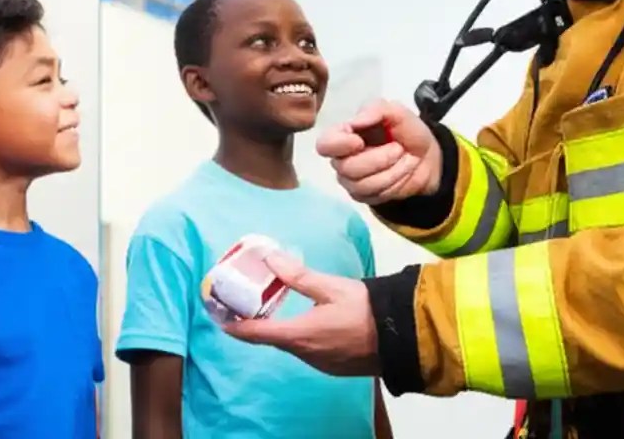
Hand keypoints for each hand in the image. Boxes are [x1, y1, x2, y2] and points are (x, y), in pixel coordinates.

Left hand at [220, 253, 379, 376]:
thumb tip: (268, 257)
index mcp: (300, 335)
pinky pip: (306, 351)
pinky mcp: (333, 366)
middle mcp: (305, 354)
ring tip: (269, 308)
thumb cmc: (367, 309)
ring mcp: (320, 363)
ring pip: (289, 345)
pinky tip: (301, 321)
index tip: (219, 314)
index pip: (255, 333)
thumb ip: (297, 275)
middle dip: (255, 323)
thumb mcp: (331, 286)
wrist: (405, 337)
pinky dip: (296, 336)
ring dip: (277, 330)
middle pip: (271, 339)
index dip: (233, 324)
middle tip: (244, 303)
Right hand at [316, 99, 441, 204]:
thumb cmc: (407, 132)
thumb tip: (353, 122)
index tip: (360, 141)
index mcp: (344, 135)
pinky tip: (401, 173)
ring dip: (391, 171)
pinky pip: (374, 196)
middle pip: (346, 168)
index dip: (339, 145)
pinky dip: (394, 183)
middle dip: (379, 159)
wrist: (428, 158)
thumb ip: (374, 110)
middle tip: (398, 148)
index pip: (325, 144)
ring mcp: (351, 181)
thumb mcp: (396, 111)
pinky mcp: (363, 197)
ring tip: (405, 159)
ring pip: (362, 185)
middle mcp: (342, 159)